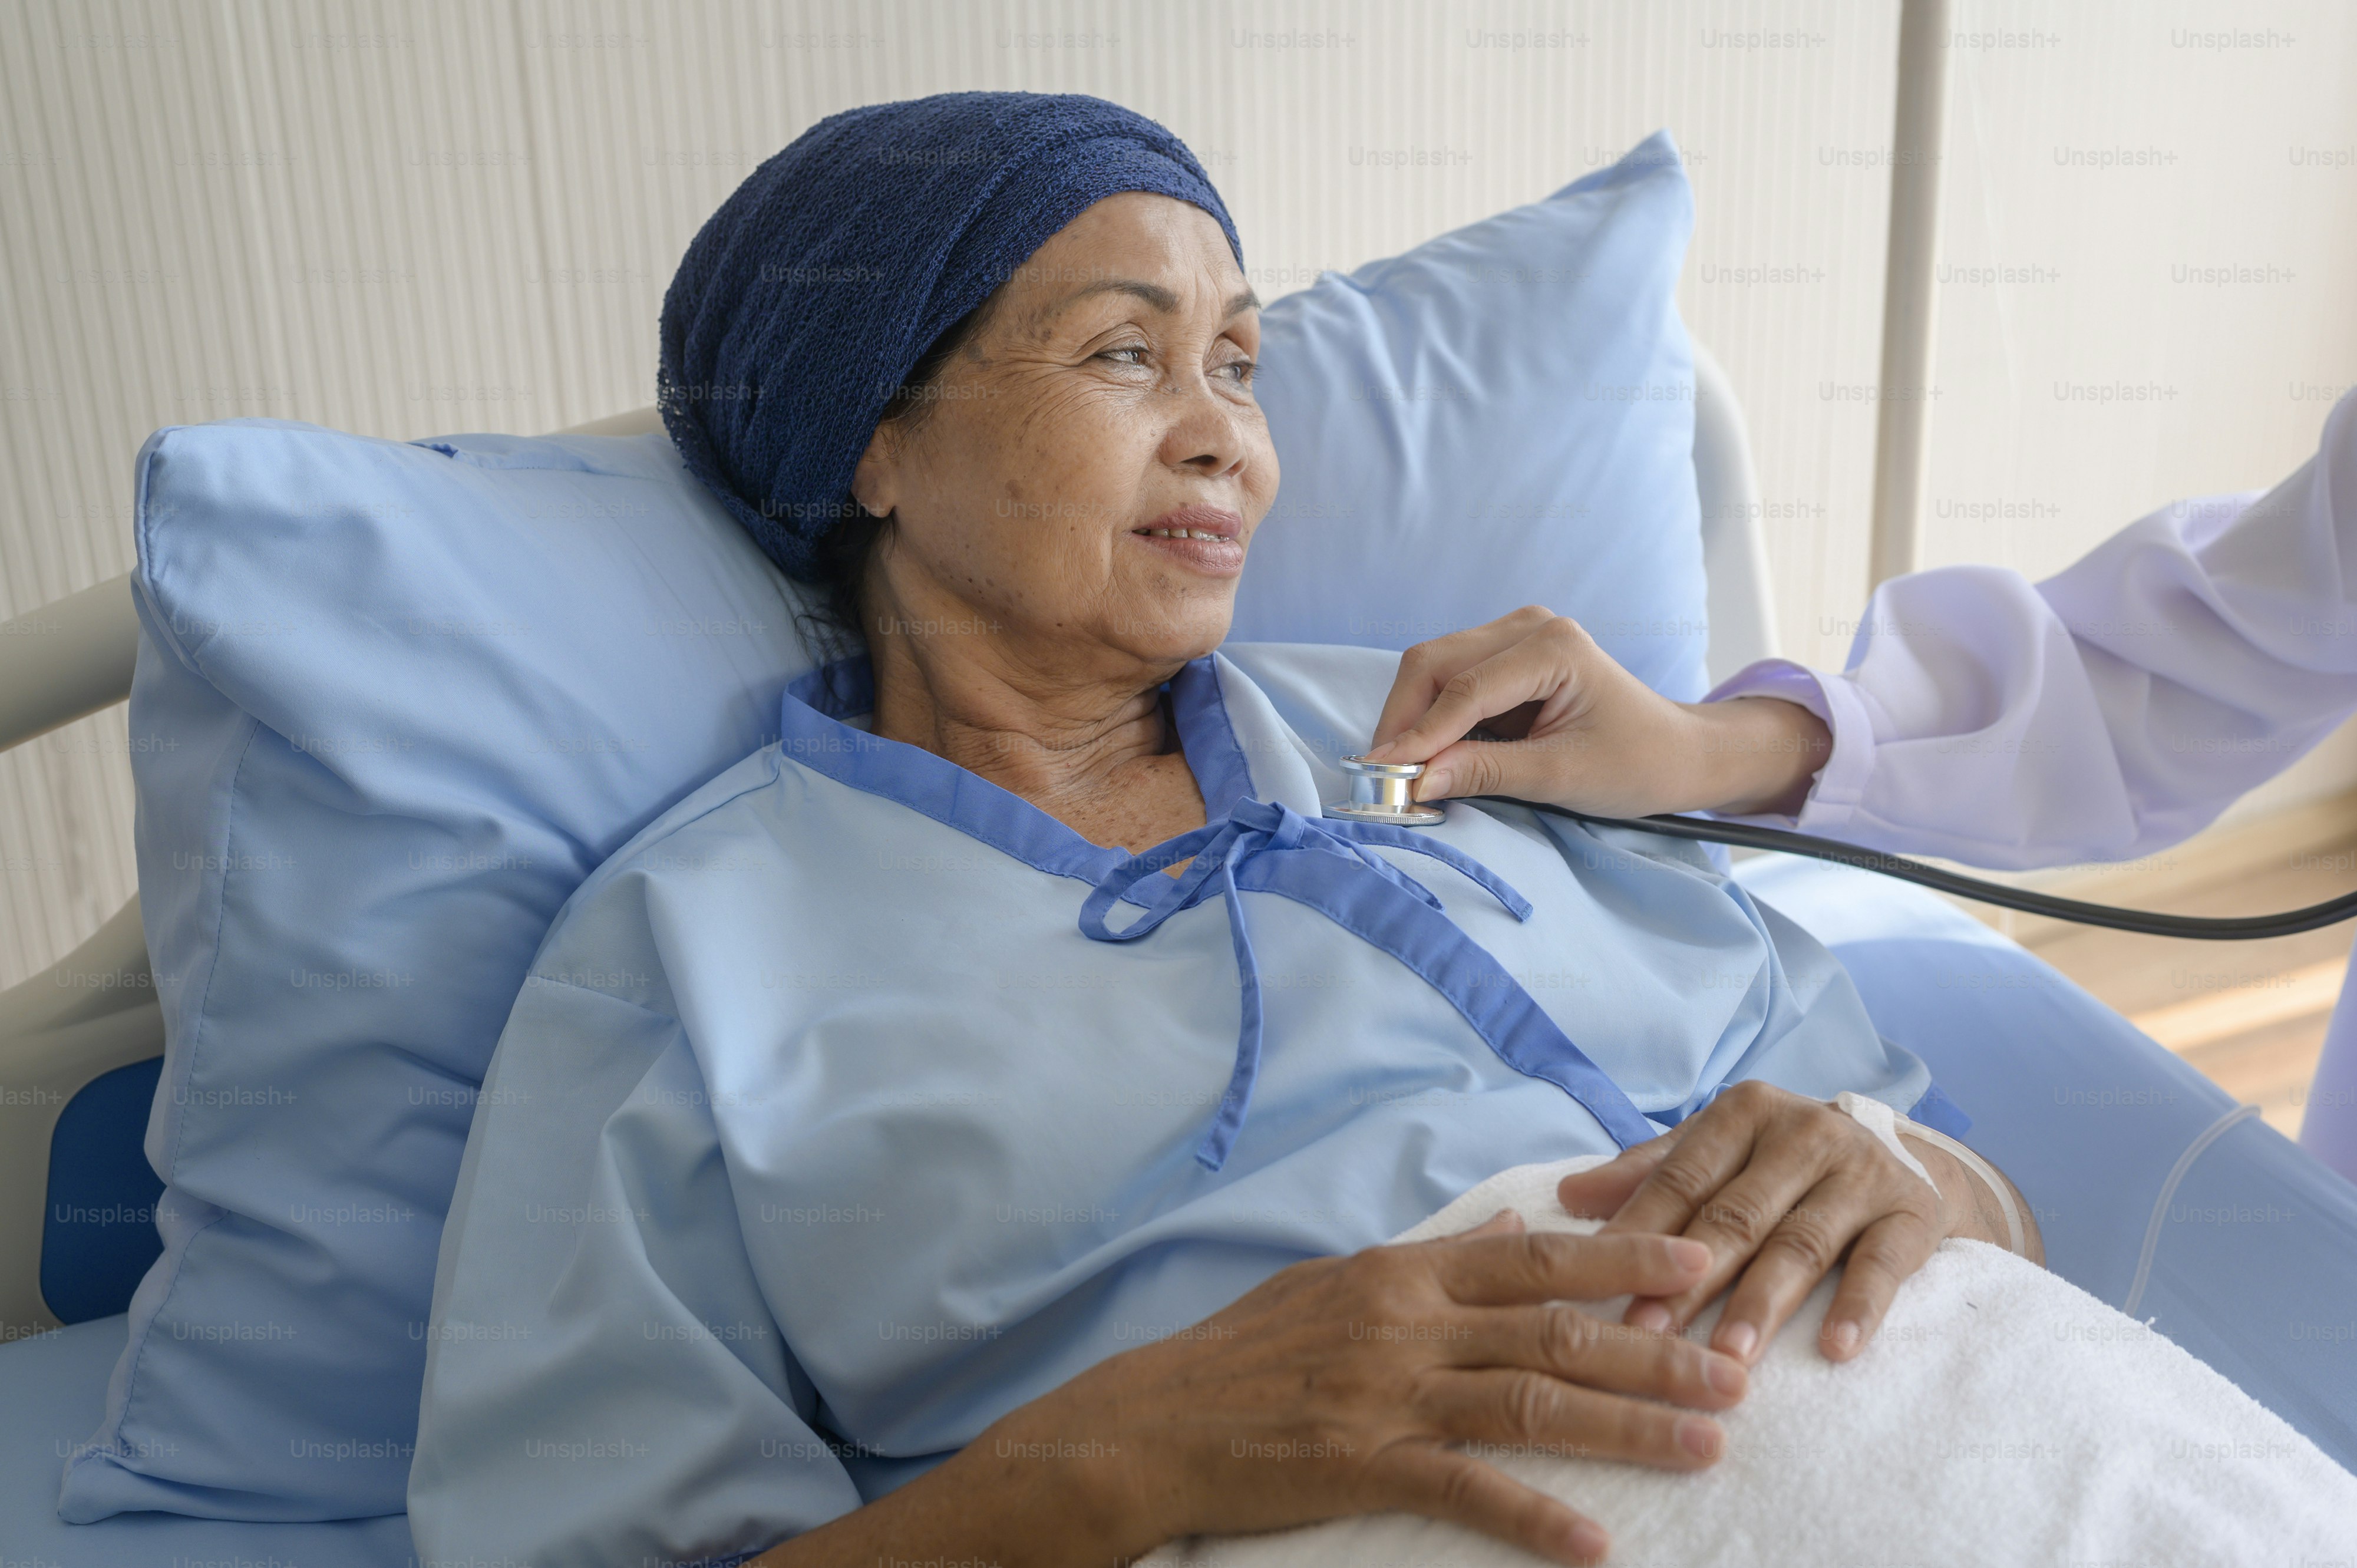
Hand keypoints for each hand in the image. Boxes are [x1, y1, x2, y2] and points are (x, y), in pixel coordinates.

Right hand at [993, 1211, 1749, 1566]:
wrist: (1151, 1422)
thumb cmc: (1241, 1355)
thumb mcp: (1330, 1283)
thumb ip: (1424, 1262)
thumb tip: (1505, 1232)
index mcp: (1400, 1272)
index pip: (1534, 1256)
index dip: (1624, 1253)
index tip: (1701, 1254)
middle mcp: (1404, 1323)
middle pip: (1555, 1333)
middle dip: (1656, 1350)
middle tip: (1736, 1369)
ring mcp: (1385, 1394)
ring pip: (1531, 1405)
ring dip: (1627, 1428)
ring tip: (1705, 1445)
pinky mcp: (1362, 1465)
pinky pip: (1465, 1490)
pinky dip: (1534, 1517)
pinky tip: (1593, 1544)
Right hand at [1362, 607, 1828, 816]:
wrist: (1679, 754)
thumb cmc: (1638, 764)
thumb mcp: (1562, 779)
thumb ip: (1485, 773)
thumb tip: (1415, 781)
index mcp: (1553, 646)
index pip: (1464, 689)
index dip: (1418, 734)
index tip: (1381, 774)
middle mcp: (1529, 627)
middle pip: (1434, 665)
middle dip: (1404, 721)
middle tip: (1382, 777)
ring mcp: (1516, 636)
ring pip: (1433, 670)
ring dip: (1413, 720)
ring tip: (1402, 772)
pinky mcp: (1507, 658)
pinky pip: (1449, 683)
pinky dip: (1432, 720)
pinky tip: (1430, 756)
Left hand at [1554, 1081, 2042, 1369]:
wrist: (1902, 1156)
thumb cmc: (1782, 1162)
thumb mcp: (1719, 1153)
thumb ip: (1648, 1174)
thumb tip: (1568, 1195)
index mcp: (1743, 1113)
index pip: (1680, 1180)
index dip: (1639, 1236)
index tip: (1599, 1291)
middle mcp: (1802, 1133)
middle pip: (1734, 1217)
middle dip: (1688, 1281)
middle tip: (1649, 1337)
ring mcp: (1860, 1172)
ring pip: (1800, 1245)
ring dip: (1762, 1304)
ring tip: (1728, 1358)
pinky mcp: (1910, 1213)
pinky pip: (1883, 1265)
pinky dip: (1859, 1307)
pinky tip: (1834, 1349)